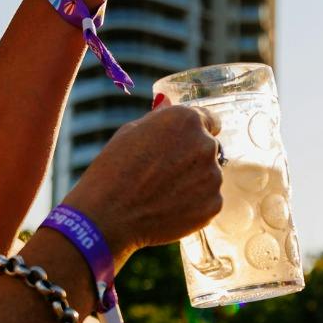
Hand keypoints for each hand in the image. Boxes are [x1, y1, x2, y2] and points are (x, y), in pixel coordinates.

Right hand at [61, 104, 223, 259]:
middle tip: (163, 173)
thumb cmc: (113, 171)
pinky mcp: (214, 205)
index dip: (193, 133)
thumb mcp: (130, 133)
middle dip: (192, 158)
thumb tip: (169, 105)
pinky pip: (208, 200)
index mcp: (187, 120)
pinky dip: (193, 205)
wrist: (108, 216)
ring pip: (208, 176)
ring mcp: (213, 177)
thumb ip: (159, 119)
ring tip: (161, 194)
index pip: (209, 120)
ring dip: (193, 182)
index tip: (184, 144)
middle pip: (208, 149)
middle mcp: (206, 144)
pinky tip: (168, 208)